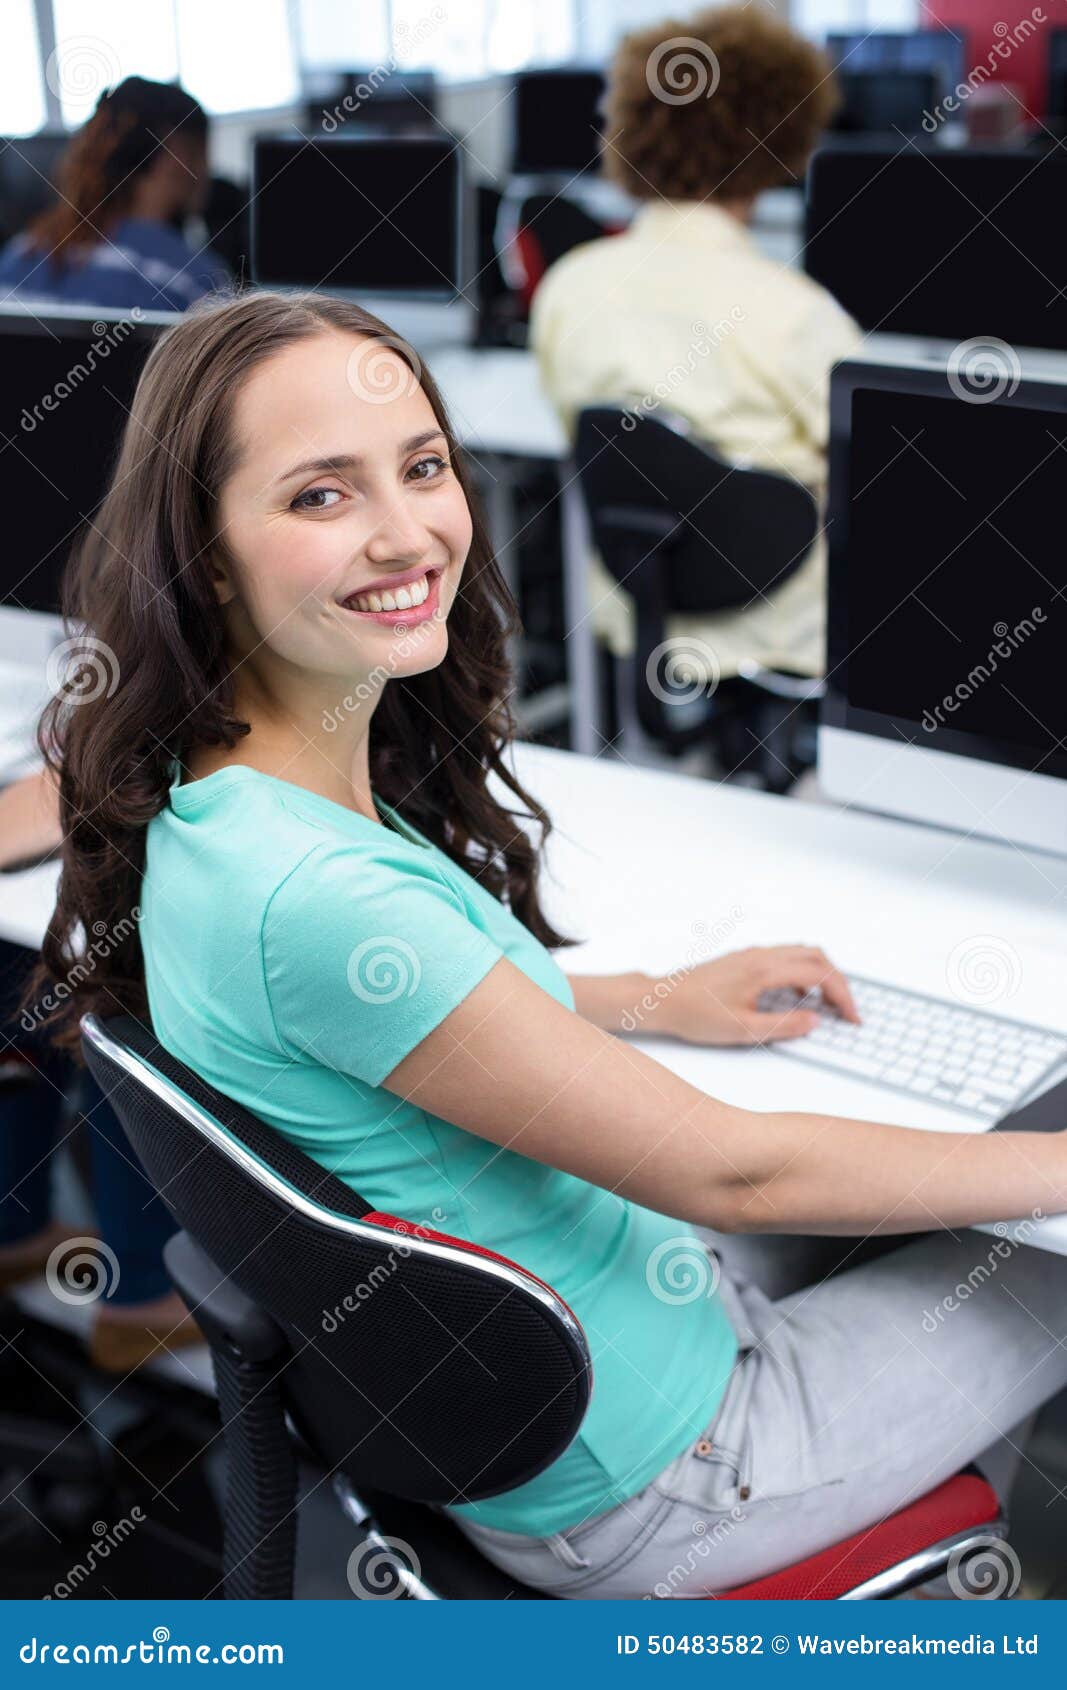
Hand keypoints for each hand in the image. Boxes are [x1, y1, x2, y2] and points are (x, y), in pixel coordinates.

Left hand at [650, 945, 859, 1047]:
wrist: (661, 1000)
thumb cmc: (695, 1015)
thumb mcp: (743, 1030)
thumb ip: (783, 1026)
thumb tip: (815, 1021)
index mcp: (764, 970)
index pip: (819, 973)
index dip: (843, 995)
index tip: (852, 1016)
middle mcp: (761, 955)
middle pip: (816, 956)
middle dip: (839, 982)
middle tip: (847, 1010)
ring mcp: (752, 954)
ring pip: (801, 952)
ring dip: (822, 974)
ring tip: (828, 1004)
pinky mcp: (744, 959)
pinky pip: (785, 956)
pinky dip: (803, 971)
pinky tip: (799, 995)